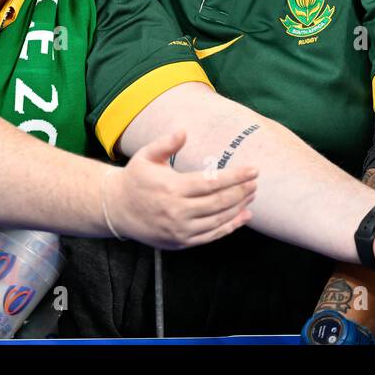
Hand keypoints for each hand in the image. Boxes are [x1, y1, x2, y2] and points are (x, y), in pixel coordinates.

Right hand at [110, 130, 257, 249]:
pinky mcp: (181, 242)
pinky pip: (212, 236)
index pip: (211, 182)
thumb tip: (183, 131)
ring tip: (252, 194)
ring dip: (239, 207)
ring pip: (218, 220)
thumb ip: (165, 143)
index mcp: (172, 188)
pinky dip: (230, 226)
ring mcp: (180, 230)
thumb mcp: (145, 156)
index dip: (235, 176)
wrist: (118, 210)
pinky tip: (244, 216)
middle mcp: (177, 212)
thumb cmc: (135, 179)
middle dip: (241, 191)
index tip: (252, 170)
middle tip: (256, 181)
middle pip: (219, 202)